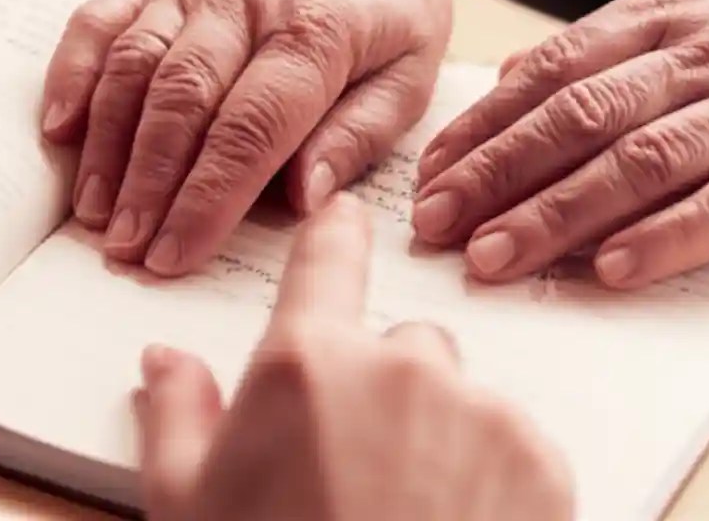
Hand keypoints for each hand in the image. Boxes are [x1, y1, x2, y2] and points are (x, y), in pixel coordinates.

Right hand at [41, 0, 450, 275]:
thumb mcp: (414, 64)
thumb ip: (361, 132)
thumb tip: (306, 199)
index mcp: (319, 28)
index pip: (255, 124)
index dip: (210, 196)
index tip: (178, 253)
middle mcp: (245, 1)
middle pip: (182, 97)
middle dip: (148, 182)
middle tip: (126, 248)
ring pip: (133, 64)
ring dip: (106, 143)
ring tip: (93, 211)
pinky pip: (99, 21)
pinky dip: (71, 73)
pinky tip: (56, 129)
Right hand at [133, 194, 573, 520]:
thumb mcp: (187, 507)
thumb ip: (177, 414)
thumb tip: (167, 364)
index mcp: (307, 362)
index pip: (328, 254)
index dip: (335, 232)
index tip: (344, 216)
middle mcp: (401, 366)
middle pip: (395, 341)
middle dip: (378, 387)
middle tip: (350, 464)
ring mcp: (480, 409)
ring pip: (457, 392)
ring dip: (436, 430)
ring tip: (404, 508)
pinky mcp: (541, 459)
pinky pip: (510, 437)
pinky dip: (489, 471)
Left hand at [413, 0, 708, 287]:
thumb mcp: (692, 2)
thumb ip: (605, 44)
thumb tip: (509, 83)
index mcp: (657, 20)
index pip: (548, 74)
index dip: (483, 127)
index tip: (430, 176)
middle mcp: (696, 60)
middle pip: (578, 118)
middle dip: (497, 175)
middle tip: (437, 224)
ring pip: (641, 162)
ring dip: (559, 213)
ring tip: (496, 257)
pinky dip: (670, 236)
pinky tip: (614, 270)